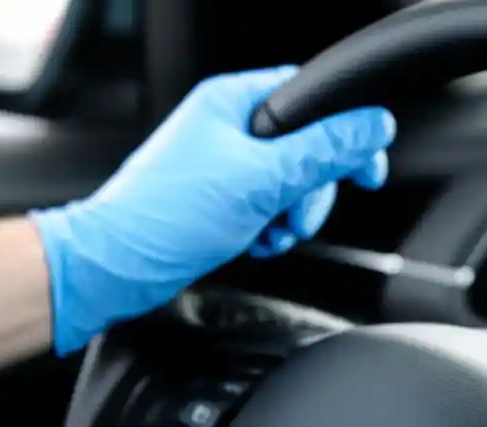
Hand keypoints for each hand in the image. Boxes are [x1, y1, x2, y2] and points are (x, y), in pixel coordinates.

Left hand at [29, 65, 396, 353]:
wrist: (115, 266)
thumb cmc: (167, 216)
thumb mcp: (262, 179)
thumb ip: (323, 152)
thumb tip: (372, 127)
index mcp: (232, 101)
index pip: (310, 99)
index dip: (345, 134)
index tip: (366, 169)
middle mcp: (226, 126)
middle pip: (306, 148)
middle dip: (311, 191)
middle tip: (297, 217)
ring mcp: (221, 164)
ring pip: (289, 184)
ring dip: (291, 217)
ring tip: (270, 234)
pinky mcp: (217, 200)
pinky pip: (266, 208)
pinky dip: (270, 230)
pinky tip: (256, 243)